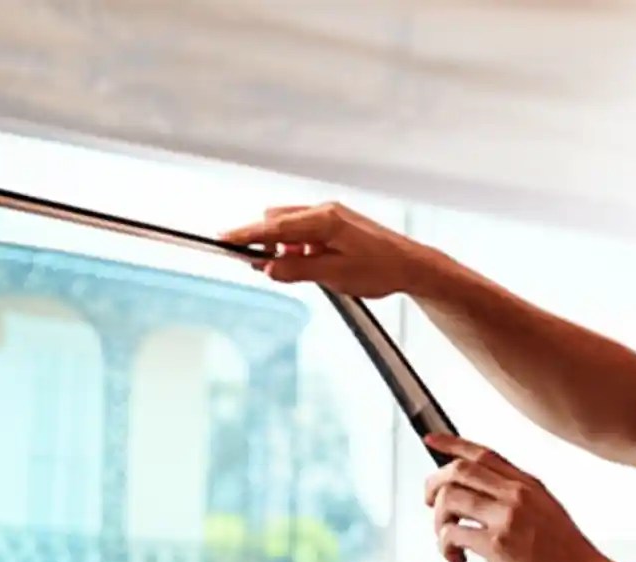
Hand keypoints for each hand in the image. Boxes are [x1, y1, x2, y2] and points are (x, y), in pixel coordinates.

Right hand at [218, 203, 435, 298]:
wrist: (412, 266)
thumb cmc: (380, 269)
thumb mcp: (335, 276)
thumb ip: (298, 270)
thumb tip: (268, 268)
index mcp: (324, 220)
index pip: (275, 227)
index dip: (246, 235)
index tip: (223, 240)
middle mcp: (325, 211)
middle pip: (278, 221)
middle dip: (264, 242)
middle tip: (259, 266)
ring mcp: (331, 216)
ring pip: (291, 226)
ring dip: (283, 247)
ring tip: (291, 270)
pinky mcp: (336, 224)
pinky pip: (305, 231)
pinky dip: (298, 247)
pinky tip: (308, 264)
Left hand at [423, 433, 610, 561]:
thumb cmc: (565, 557)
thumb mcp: (546, 513)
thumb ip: (518, 500)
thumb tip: (480, 497)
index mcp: (528, 485)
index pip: (483, 453)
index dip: (452, 443)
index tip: (431, 440)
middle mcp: (516, 494)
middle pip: (459, 471)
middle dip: (433, 484)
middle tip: (429, 503)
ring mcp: (507, 517)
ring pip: (449, 499)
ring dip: (438, 520)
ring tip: (447, 541)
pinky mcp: (498, 544)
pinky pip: (453, 534)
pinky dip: (445, 547)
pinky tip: (458, 559)